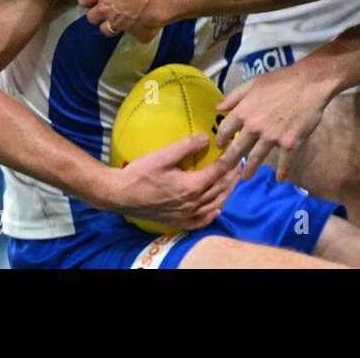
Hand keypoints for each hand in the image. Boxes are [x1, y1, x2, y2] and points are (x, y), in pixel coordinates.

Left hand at [76, 0, 167, 38]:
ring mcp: (119, 25)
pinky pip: (132, 35)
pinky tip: (141, 24)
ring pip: (106, 30)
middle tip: (109, 6)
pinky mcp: (135, 34)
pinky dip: (135, 31)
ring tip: (122, 17)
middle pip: (91, 18)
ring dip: (111, 25)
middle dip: (98, 13)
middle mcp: (106, 11)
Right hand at [108, 134, 240, 231]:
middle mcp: (192, 203)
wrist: (119, 195)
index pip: (219, 172)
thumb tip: (207, 137)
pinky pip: (199, 221)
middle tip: (240, 165)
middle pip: (220, 189)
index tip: (236, 151)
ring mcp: (185, 215)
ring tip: (232, 182)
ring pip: (213, 205)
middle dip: (232, 176)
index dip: (229, 161)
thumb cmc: (140, 173)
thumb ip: (187, 145)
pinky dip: (211, 215)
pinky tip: (216, 211)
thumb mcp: (164, 155)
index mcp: (192, 186)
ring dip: (226, 193)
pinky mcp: (176, 221)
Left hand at [215, 64, 335, 181]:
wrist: (310, 83)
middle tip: (227, 168)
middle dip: (230, 161)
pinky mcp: (289, 143)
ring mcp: (272, 137)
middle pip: (237, 149)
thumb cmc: (281, 80)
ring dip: (250, 170)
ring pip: (256, 159)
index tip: (221, 146)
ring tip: (246, 177)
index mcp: (244, 110)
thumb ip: (234, 96)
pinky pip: (284, 162)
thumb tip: (218, 108)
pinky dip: (283, 172)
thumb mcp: (254, 82)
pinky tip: (281, 179)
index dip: (221, 140)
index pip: (225, 130)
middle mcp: (254, 126)